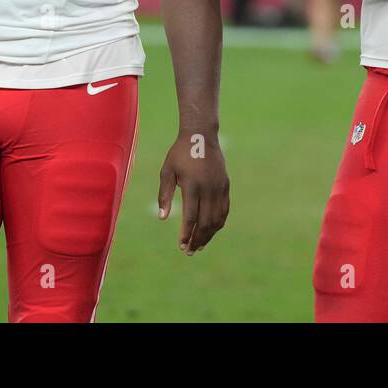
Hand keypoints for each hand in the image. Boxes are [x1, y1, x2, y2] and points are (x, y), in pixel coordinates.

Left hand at [157, 133, 228, 254]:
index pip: (191, 217)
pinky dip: (218, 223)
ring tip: (200, 245)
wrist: (201, 135)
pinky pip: (224, 210)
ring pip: (217, 219)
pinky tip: (211, 230)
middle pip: (206, 222)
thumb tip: (162, 218)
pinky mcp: (226, 186)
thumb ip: (164, 195)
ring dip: (209, 235)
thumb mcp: (167, 171)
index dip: (186, 234)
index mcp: (193, 185)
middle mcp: (209, 188)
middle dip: (198, 239)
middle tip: (189, 251)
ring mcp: (220, 187)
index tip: (181, 246)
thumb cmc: (180, 153)